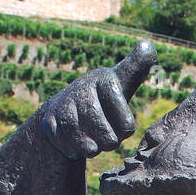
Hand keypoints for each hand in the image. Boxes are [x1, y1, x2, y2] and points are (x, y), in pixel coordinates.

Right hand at [41, 40, 156, 159]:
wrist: (66, 110)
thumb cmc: (104, 100)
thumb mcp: (123, 84)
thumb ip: (137, 67)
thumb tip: (147, 44)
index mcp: (104, 78)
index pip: (121, 110)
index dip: (124, 128)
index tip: (123, 127)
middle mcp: (82, 87)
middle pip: (99, 125)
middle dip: (107, 140)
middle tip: (108, 141)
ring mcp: (63, 103)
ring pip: (79, 135)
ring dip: (89, 147)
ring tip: (94, 146)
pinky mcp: (48, 120)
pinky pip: (61, 140)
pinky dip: (71, 149)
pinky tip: (76, 146)